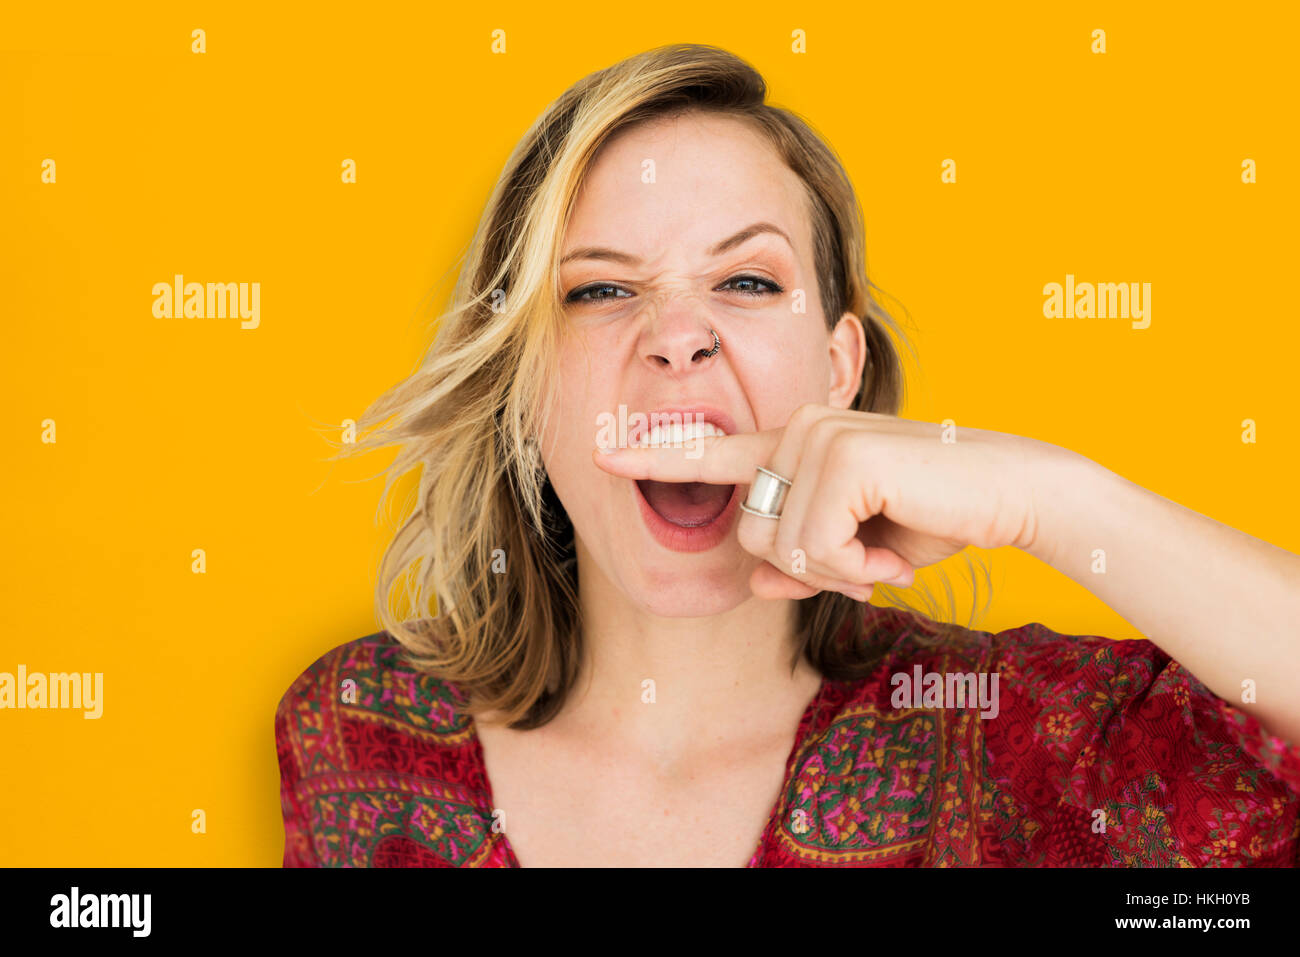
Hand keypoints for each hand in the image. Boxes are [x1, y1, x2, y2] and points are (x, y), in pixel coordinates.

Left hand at [591, 403, 1058, 601]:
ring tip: (887, 552)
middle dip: (811, 571)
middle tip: (871, 563)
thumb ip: (803, 562)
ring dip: (838, 572)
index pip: (713, 452)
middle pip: (751, 536)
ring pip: (778, 548)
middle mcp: (797, 429)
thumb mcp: (859, 550)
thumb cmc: (936, 515)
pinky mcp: (840, 457)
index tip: (600, 450)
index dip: (654, 455)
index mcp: (794, 442)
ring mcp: (816, 437)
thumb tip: (758, 584)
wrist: (1009, 496)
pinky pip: (813, 548)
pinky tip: (894, 552)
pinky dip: (856, 569)